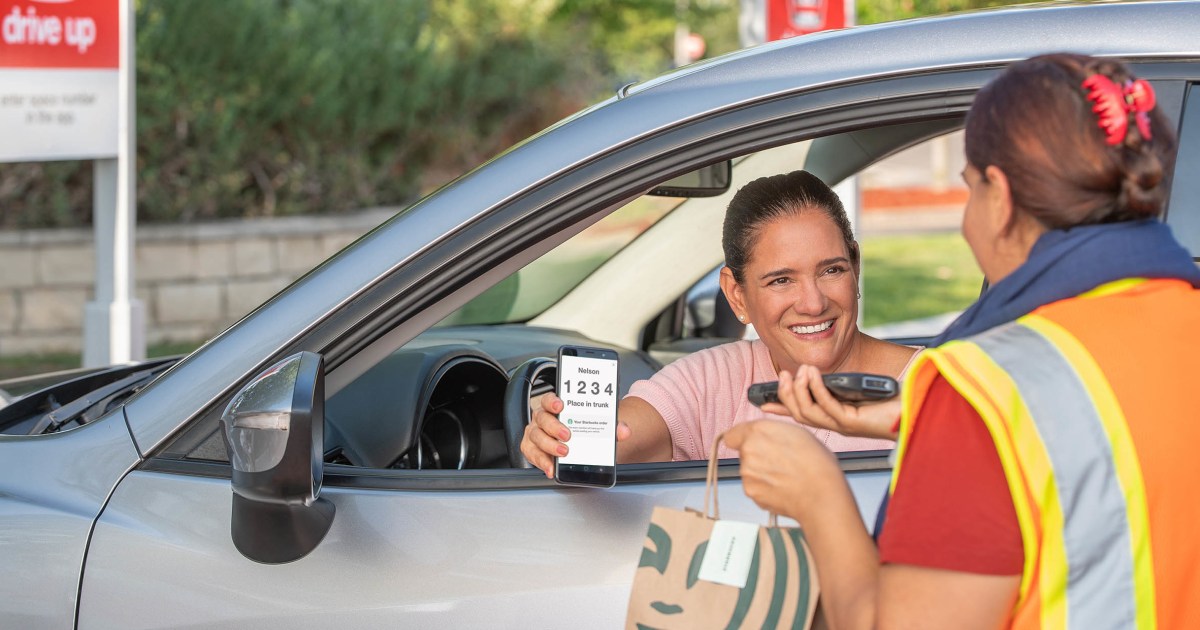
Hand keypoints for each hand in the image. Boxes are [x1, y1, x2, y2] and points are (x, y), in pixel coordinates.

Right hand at [519, 393, 631, 477]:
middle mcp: (542, 418)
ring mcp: (535, 433)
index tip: (561, 406)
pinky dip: (542, 462)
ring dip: (549, 446)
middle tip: (567, 436)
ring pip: (536, 437)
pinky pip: (533, 455)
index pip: (549, 399)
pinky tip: (551, 468)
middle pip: (542, 419)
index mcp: (554, 407)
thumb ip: (610, 426)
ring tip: (563, 453)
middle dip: (554, 427)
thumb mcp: (595, 424)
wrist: (575, 441)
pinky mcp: (532, 449)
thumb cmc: (580, 428)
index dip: (553, 401)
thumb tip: (624, 431)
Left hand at [723, 420, 845, 521]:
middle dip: (756, 455)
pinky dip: (765, 487)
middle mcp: (748, 450)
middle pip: (743, 452)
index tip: (751, 444)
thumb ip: (771, 432)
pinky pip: (754, 486)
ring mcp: (747, 473)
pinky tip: (782, 487)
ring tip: (785, 476)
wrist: (822, 495)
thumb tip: (760, 436)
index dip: (742, 439)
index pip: (732, 435)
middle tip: (779, 461)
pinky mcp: (751, 492)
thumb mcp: (797, 433)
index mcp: (759, 431)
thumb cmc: (817, 463)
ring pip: (749, 470)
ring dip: (761, 472)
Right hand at [761, 365, 900, 439]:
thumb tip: (823, 369)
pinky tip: (812, 373)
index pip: (802, 414)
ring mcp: (843, 425)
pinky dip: (816, 388)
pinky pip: (827, 405)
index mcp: (835, 418)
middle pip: (800, 415)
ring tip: (797, 371)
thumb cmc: (892, 401)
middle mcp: (836, 424)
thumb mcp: (860, 389)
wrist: (917, 411)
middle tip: (781, 375)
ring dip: (799, 391)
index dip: (781, 408)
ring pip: (809, 412)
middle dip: (786, 396)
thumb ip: (842, 384)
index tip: (762, 401)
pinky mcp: (852, 422)